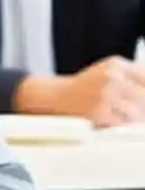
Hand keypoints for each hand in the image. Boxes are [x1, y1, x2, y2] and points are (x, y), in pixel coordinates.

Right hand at [15, 56, 144, 126]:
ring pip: (138, 112)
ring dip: (136, 119)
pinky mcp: (99, 112)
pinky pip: (124, 124)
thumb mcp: (108, 72)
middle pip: (144, 96)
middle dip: (143, 107)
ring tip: (122, 117)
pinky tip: (114, 122)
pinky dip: (122, 126)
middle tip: (137, 111)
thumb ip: (132, 78)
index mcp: (116, 64)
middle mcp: (111, 76)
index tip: (142, 99)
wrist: (54, 96)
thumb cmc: (83, 88)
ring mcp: (105, 94)